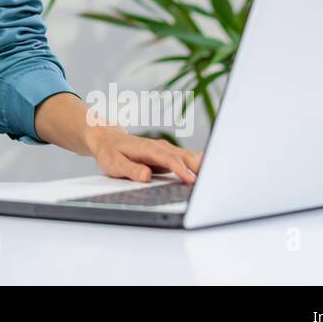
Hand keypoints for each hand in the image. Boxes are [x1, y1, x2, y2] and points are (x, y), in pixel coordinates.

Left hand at [83, 123, 202, 184]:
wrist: (106, 138)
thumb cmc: (110, 152)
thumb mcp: (114, 163)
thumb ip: (131, 169)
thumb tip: (146, 176)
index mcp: (148, 148)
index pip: (170, 160)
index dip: (182, 170)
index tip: (192, 181)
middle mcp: (160, 147)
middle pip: (185, 156)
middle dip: (200, 168)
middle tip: (212, 183)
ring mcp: (166, 150)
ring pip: (190, 156)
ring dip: (203, 167)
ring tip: (216, 181)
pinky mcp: (169, 156)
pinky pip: (187, 160)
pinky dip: (199, 167)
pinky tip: (208, 175)